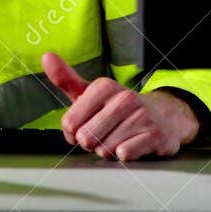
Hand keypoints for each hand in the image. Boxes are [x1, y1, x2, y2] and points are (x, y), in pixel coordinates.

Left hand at [42, 51, 197, 160]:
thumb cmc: (119, 107)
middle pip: (86, 138)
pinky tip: (132, 144)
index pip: (69, 123)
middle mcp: (124, 98)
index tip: (86, 124)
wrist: (164, 115)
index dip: (74, 131)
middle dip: (91, 143)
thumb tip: (46, 56)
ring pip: (104, 150)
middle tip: (104, 133)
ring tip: (119, 137)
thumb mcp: (92, 91)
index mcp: (104, 87)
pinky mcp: (155, 136)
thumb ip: (66, 78)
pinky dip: (125, 155)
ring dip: (108, 150)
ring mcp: (142, 116)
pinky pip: (124, 155)